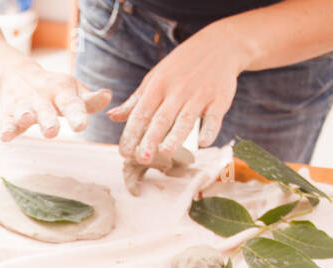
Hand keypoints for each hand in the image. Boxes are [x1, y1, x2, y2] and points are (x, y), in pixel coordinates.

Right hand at [0, 60, 110, 140]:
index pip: (70, 103)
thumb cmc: (52, 89)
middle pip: (45, 110)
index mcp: (61, 91)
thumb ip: (88, 99)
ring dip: (25, 117)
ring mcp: (23, 105)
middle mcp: (42, 97)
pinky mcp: (7, 113)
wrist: (14, 75)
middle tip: (52, 132)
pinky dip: (5, 128)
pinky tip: (5, 136)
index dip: (76, 114)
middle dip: (48, 120)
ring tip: (26, 120)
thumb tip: (108, 96)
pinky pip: (6, 121)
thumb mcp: (71, 90)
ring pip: (24, 112)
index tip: (81, 127)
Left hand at [108, 23, 246, 163]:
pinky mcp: (220, 98)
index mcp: (158, 86)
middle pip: (162, 118)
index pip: (141, 113)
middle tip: (142, 158)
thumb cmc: (182, 65)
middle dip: (151, 138)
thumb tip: (112, 117)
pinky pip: (214, 116)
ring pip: (186, 118)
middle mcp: (177, 90)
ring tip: (166, 152)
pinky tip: (203, 143)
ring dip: (176, 136)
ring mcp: (199, 94)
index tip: (124, 152)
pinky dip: (209, 129)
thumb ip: (136, 100)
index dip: (132, 133)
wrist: (220, 45)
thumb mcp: (156, 77)